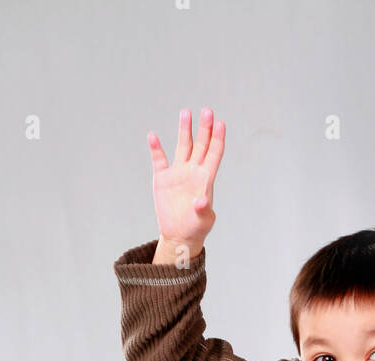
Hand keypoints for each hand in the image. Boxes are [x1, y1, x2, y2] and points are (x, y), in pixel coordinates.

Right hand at [148, 107, 225, 255]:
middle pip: (201, 145)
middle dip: (204, 128)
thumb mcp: (203, 221)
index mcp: (206, 179)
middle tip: (207, 111)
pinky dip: (156, 148)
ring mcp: (178, 173)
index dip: (218, 139)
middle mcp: (193, 172)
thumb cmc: (196, 229)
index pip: (214, 154)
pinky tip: (153, 136)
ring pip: (183, 146)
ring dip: (185, 130)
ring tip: (186, 112)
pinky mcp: (162, 179)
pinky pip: (159, 160)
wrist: (179, 236)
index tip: (221, 123)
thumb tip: (201, 200)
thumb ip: (204, 210)